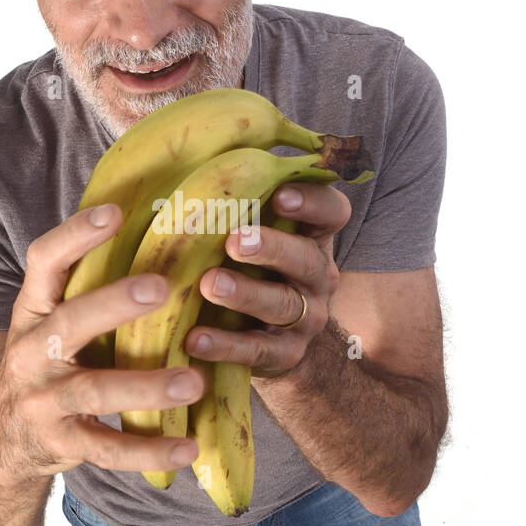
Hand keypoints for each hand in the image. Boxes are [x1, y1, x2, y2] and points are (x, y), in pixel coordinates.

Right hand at [0, 205, 202, 478]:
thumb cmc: (45, 369)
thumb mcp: (50, 326)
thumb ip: (86, 292)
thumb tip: (155, 234)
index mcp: (32, 311)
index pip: (43, 262)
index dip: (75, 235)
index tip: (115, 212)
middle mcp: (29, 352)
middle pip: (69, 322)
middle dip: (114, 303)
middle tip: (162, 287)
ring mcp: (42, 400)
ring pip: (93, 390)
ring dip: (145, 386)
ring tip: (192, 382)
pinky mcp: (60, 443)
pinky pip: (107, 448)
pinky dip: (149, 450)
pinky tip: (188, 447)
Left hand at [185, 183, 351, 379]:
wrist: (271, 340)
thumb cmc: (250, 268)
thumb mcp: (253, 235)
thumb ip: (239, 207)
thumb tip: (193, 171)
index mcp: (313, 237)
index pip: (332, 213)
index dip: (313, 202)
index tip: (280, 195)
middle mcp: (318, 276)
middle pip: (305, 259)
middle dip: (271, 248)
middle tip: (234, 241)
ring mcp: (307, 317)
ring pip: (282, 304)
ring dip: (245, 293)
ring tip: (209, 284)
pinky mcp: (286, 354)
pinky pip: (258, 350)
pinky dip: (225, 345)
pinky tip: (195, 338)